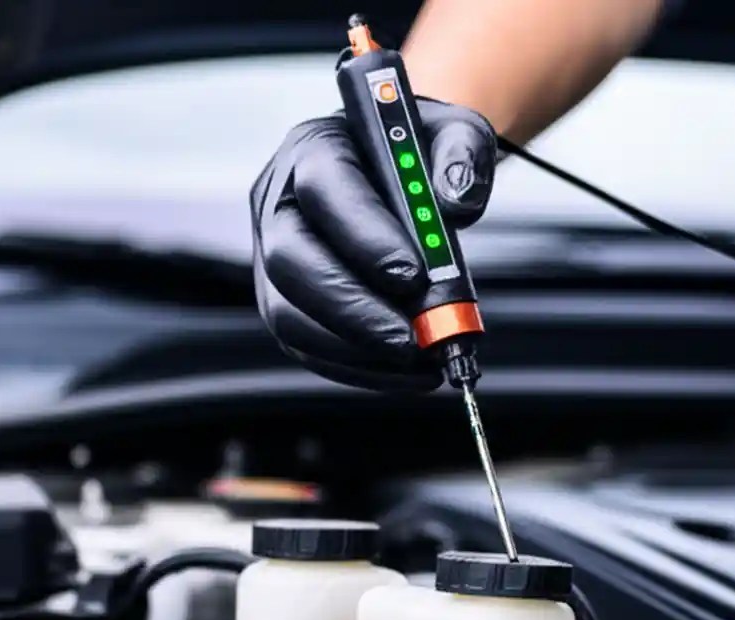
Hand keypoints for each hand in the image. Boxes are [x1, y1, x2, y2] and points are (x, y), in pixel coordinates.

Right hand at [250, 98, 496, 391]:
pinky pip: (305, 344)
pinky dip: (354, 366)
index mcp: (314, 148)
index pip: (324, 190)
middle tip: (411, 339)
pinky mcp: (283, 299)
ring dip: (354, 348)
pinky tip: (401, 370)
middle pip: (291, 262)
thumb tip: (456, 203)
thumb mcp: (453, 133)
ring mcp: (272, 256)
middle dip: (353, 309)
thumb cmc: (417, 153)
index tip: (414, 278)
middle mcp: (278, 202)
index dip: (365, 238)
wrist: (398, 173)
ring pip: (288, 314)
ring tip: (416, 360)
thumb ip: (462, 155)